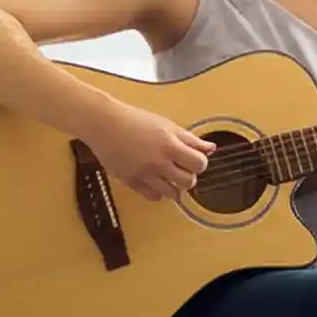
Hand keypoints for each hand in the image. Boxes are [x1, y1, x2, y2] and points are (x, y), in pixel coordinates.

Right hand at [82, 102, 215, 201]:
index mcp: (170, 146)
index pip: (199, 164)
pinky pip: (152, 197)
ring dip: (175, 187)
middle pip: (188, 182)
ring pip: (171, 194)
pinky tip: (155, 182)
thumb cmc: (136, 120)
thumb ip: (190, 139)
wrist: (104, 124)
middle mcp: (158, 163)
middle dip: (189, 176)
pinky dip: (158, 192)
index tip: (194, 159)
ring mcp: (144, 174)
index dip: (200, 163)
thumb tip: (211, 149)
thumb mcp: (167, 125)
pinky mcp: (130, 182)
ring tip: (169, 176)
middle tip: (182, 169)